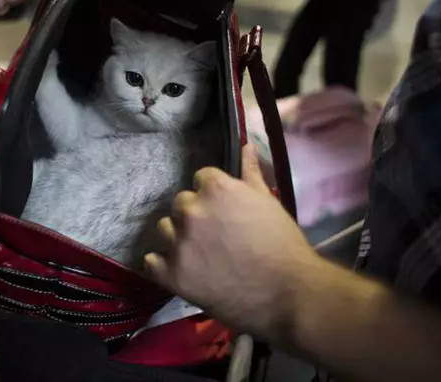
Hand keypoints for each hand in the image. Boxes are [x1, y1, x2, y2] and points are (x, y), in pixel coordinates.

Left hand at [145, 144, 319, 344]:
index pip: (201, 178)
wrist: (288, 294)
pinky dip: (163, 265)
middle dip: (195, 215)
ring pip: (164, 229)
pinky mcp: (171, 275)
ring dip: (178, 237)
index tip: (226, 211)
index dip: (213, 193)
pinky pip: (152, 262)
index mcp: (215, 189)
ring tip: (201, 255)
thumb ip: (251, 173)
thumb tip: (246, 146)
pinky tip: (182, 270)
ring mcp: (178, 244)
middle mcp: (191, 211)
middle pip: (180, 203)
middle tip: (215, 235)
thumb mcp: (269, 203)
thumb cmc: (283, 245)